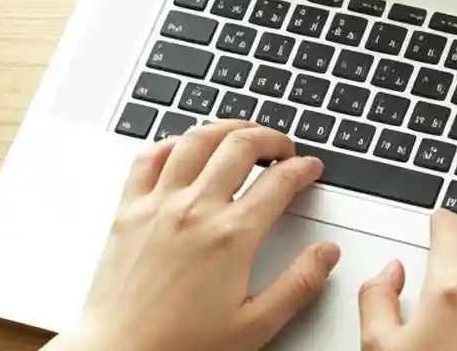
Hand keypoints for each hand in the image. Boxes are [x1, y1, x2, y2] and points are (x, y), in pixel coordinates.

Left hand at [46, 121, 339, 350]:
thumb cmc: (181, 345)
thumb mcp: (255, 324)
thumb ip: (298, 284)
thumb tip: (327, 253)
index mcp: (232, 236)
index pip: (279, 181)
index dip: (302, 168)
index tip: (310, 168)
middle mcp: (195, 209)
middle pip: (241, 145)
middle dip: (271, 136)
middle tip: (283, 147)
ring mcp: (159, 204)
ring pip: (196, 140)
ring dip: (226, 127)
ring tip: (242, 132)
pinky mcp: (128, 209)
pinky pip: (150, 157)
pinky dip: (172, 142)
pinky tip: (185, 147)